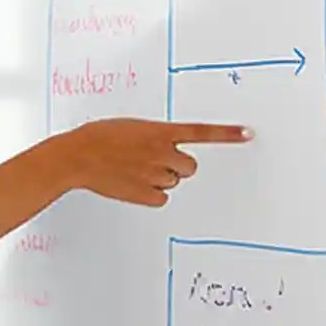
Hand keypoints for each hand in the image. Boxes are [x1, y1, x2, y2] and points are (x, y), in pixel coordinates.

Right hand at [57, 118, 252, 206]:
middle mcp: (162, 152)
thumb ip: (154, 136)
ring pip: (173, 182)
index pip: (202, 132)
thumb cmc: (99, 137)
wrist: (78, 155)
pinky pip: (162, 198)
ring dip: (160, 178)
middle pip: (189, 166)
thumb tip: (164, 146)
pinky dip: (150, 194)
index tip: (248, 133)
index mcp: (160, 131)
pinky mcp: (147, 194)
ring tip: (133, 170)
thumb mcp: (131, 128)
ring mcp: (156, 174)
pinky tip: (132, 184)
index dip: (227, 134)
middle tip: (153, 161)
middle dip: (176, 165)